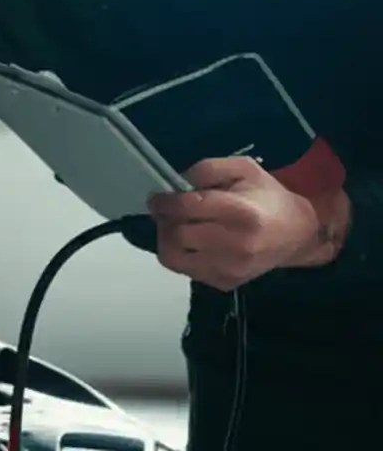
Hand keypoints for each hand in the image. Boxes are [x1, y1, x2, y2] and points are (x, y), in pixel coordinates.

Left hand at [148, 156, 349, 290]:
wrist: (296, 234)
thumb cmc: (268, 197)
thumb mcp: (243, 169)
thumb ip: (207, 170)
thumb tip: (175, 183)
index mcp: (241, 214)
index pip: (187, 208)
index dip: (165, 202)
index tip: (157, 198)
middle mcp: (235, 246)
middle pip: (176, 234)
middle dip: (166, 220)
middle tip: (168, 210)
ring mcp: (230, 269)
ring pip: (173, 256)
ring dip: (168, 239)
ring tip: (179, 226)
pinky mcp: (225, 283)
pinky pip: (184, 269)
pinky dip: (181, 253)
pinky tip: (193, 241)